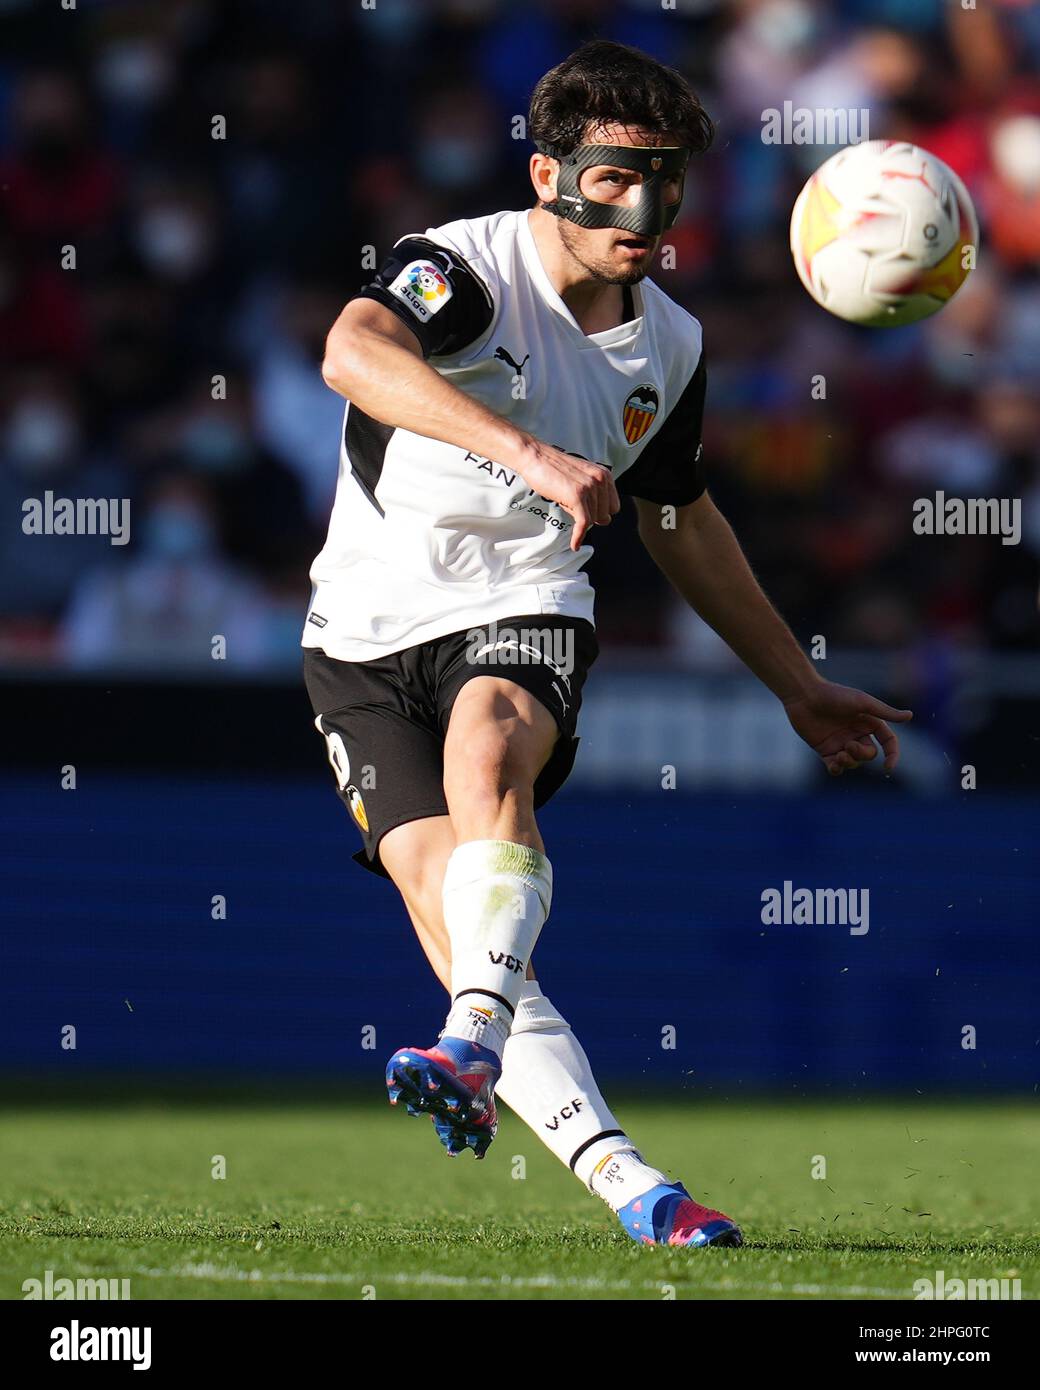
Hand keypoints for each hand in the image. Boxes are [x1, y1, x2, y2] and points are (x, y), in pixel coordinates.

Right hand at [511, 438, 619, 550]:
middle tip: (572, 506)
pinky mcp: (577, 496)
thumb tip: (603, 520)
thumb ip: (593, 495)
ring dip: (578, 519)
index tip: (589, 514)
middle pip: (604, 516)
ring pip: (593, 520)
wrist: (535, 457)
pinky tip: (574, 544)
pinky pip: (583, 523)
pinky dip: (578, 536)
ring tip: (564, 502)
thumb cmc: (553, 468)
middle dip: (589, 516)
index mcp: (604, 475)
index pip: (613, 507)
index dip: (600, 512)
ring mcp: (589, 487)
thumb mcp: (581, 478)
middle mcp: (600, 480)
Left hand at [782, 680, 912, 775]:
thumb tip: (910, 716)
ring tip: (839, 755)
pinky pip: (835, 767)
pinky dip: (836, 769)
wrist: (804, 695)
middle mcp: (856, 734)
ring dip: (849, 763)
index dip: (892, 755)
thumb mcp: (863, 702)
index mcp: (869, 722)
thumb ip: (885, 712)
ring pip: (853, 763)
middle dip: (862, 755)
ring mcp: (840, 742)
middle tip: (849, 746)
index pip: (887, 742)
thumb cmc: (834, 695)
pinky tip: (834, 765)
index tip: (888, 767)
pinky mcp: (824, 749)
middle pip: (869, 755)